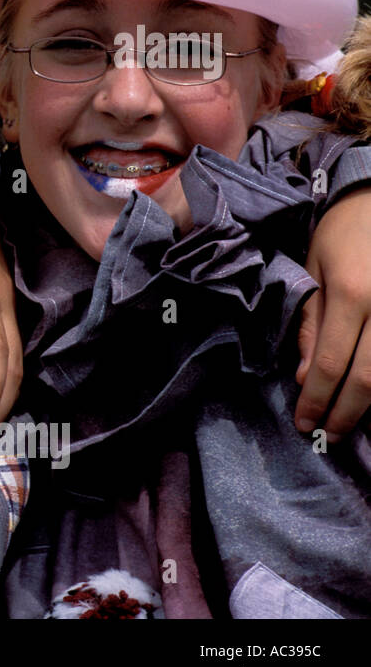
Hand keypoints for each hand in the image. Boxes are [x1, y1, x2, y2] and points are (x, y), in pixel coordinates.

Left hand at [295, 185, 370, 441]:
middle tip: (329, 434)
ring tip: (351, 421)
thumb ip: (310, 323)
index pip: (328, 364)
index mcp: (349, 295)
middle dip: (346, 412)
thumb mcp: (312, 270)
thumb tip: (303, 375)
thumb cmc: (342, 231)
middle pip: (368, 378)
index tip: (305, 424)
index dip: (316, 400)